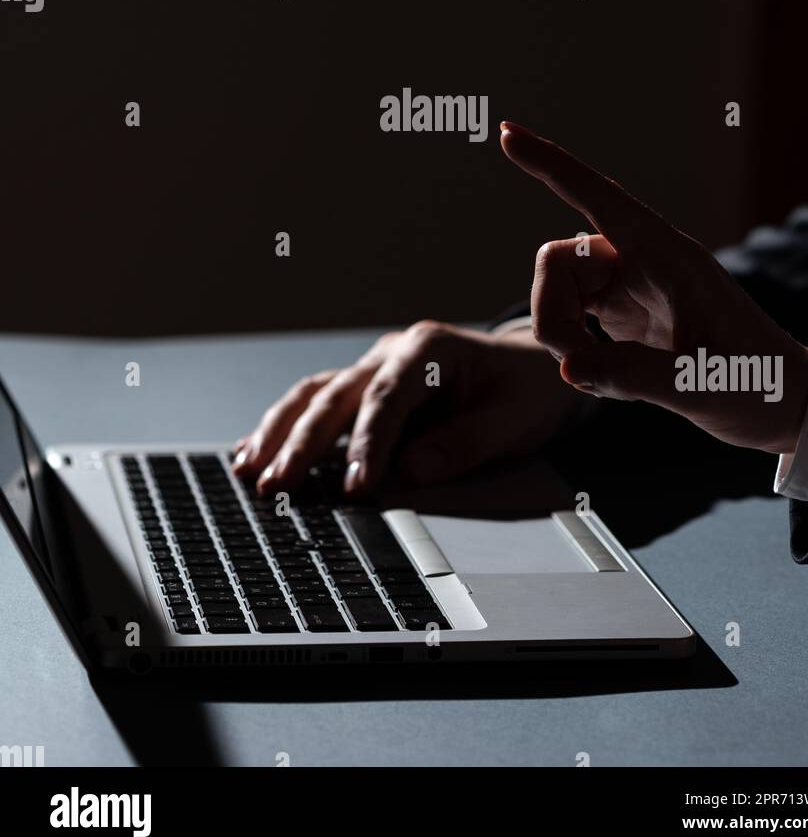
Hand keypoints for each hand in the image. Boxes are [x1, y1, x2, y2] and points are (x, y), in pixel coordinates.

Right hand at [232, 321, 583, 495]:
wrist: (530, 368)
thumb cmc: (524, 390)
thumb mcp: (512, 419)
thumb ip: (464, 443)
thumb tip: (410, 470)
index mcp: (428, 349)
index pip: (387, 399)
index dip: (367, 444)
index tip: (355, 486)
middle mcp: (391, 352)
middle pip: (337, 396)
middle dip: (303, 444)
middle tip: (278, 487)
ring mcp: (372, 367)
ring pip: (313, 397)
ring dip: (278, 433)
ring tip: (248, 470)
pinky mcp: (363, 389)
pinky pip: (315, 405)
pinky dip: (283, 428)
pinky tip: (251, 452)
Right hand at [500, 121, 807, 454]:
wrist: (785, 403)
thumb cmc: (756, 383)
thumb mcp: (699, 385)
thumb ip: (631, 375)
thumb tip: (567, 368)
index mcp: (666, 256)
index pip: (597, 198)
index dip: (550, 165)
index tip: (506, 133)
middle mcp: (643, 261)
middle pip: (558, 260)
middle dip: (551, 312)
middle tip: (577, 364)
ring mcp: (630, 287)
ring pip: (559, 291)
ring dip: (562, 333)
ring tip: (604, 379)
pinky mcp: (624, 314)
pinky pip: (572, 318)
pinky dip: (577, 350)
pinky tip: (614, 378)